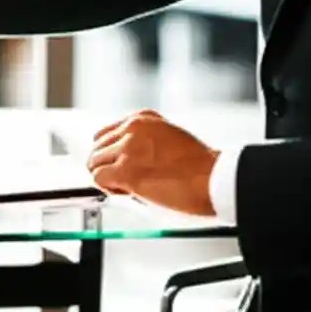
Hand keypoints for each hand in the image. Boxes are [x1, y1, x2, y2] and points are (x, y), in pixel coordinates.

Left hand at [86, 109, 217, 215]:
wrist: (216, 179)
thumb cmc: (201, 166)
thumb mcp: (170, 137)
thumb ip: (145, 140)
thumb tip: (124, 157)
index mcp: (143, 118)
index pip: (106, 133)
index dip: (112, 154)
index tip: (121, 165)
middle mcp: (132, 129)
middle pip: (97, 147)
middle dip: (107, 165)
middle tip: (124, 180)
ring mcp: (128, 149)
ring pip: (94, 163)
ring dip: (108, 178)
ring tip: (130, 187)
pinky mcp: (126, 171)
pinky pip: (99, 178)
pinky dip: (109, 188)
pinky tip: (128, 192)